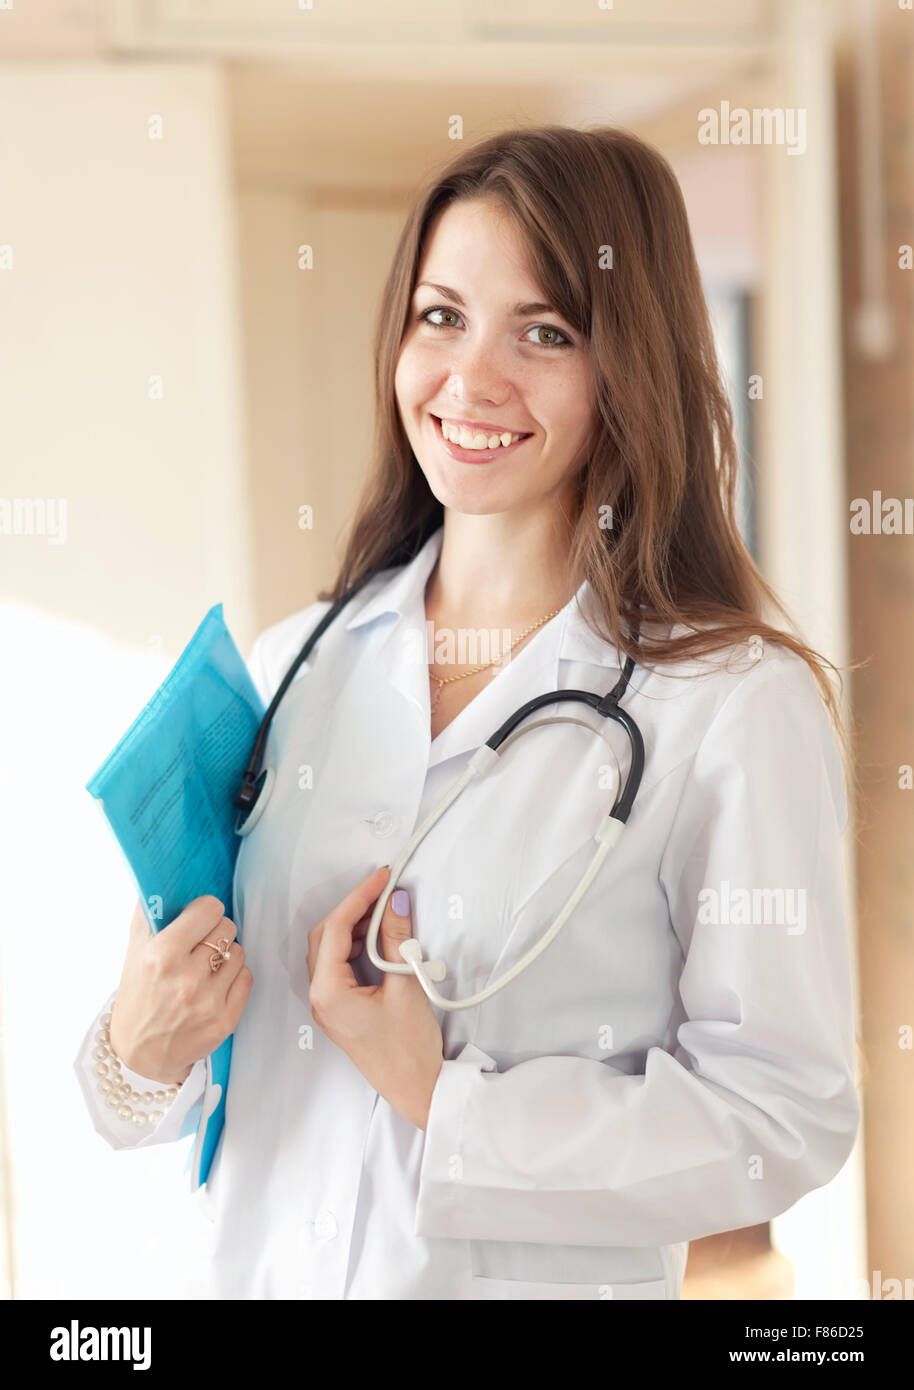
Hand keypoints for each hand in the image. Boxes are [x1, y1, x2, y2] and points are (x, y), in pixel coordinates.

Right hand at [109, 896, 252, 1086]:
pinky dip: (234, 978)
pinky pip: (246, 977)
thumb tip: (162, 879)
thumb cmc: (137, 996)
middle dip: (216, 932)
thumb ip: (148, 913)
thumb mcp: (134, 952)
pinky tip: (215, 985)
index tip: (198, 918)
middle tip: (202, 943)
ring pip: (240, 952)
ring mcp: (208, 1001)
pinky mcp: (225, 1020)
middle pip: (227, 928)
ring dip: (227, 955)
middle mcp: (186, 978)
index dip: (204, 911)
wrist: (141, 1053)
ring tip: (207, 966)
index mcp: (161, 956)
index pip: (209, 909)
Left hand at [307, 866, 443, 1130]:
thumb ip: (398, 939)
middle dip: (352, 908)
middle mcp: (320, 995)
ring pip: (330, 949)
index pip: (336, 928)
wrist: (417, 1090)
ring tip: (385, 910)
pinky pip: (339, 965)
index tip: (383, 876)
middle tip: (383, 891)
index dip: (359, 897)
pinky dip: (356, 945)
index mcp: (329, 990)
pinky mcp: (340, 1008)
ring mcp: (328, 1003)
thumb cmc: (410, 1046)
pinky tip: (380, 938)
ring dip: (354, 926)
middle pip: (325, 936)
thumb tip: (396, 899)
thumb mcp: (406, 986)